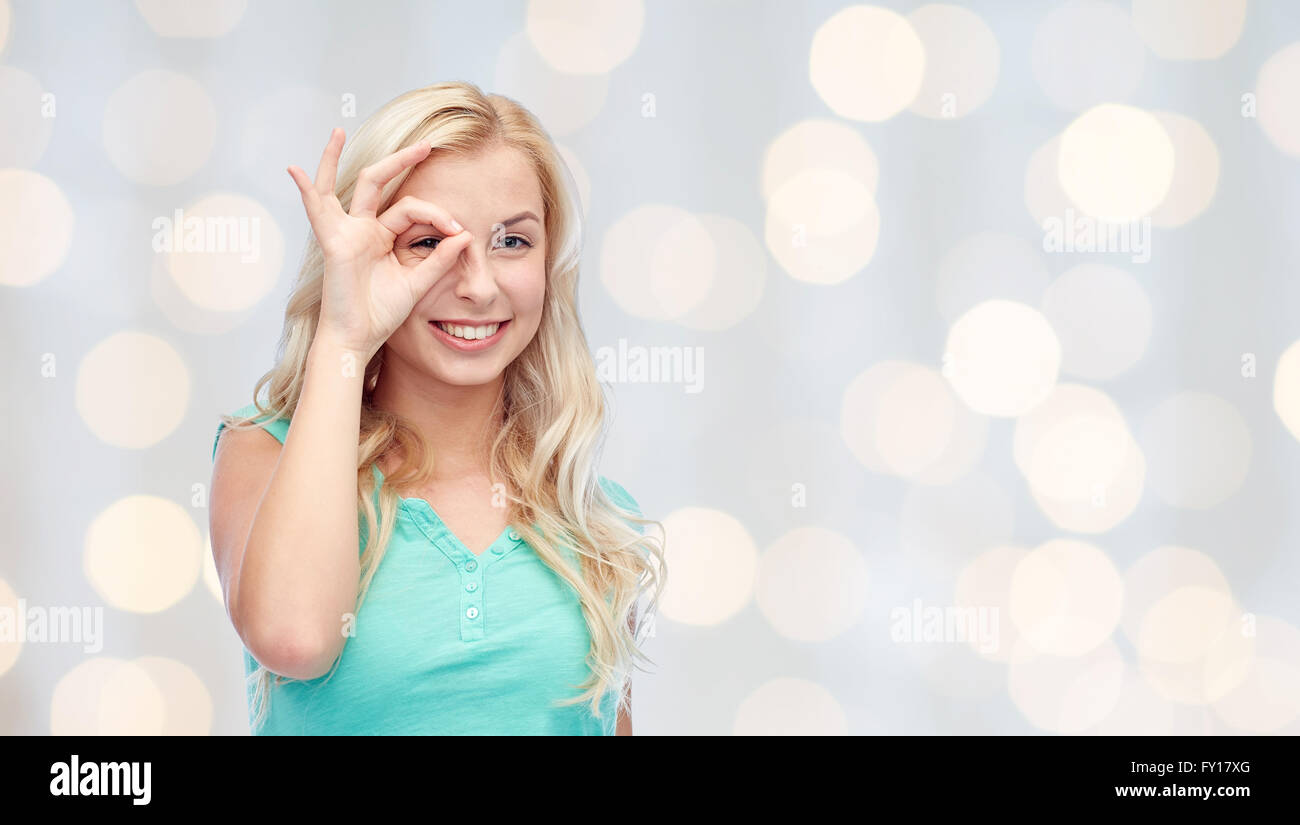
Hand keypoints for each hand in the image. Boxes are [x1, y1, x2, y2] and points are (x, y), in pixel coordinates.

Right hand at [287, 128, 473, 360]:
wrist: (359, 338)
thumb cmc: (382, 314)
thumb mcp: (418, 283)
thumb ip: (440, 260)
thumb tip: (466, 235)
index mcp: (383, 237)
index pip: (412, 210)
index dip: (439, 216)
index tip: (461, 233)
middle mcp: (363, 229)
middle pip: (381, 183)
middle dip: (402, 161)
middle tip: (427, 144)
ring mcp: (346, 233)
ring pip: (348, 187)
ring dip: (338, 158)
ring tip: (338, 130)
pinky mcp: (334, 243)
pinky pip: (317, 211)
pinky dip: (305, 189)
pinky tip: (294, 170)